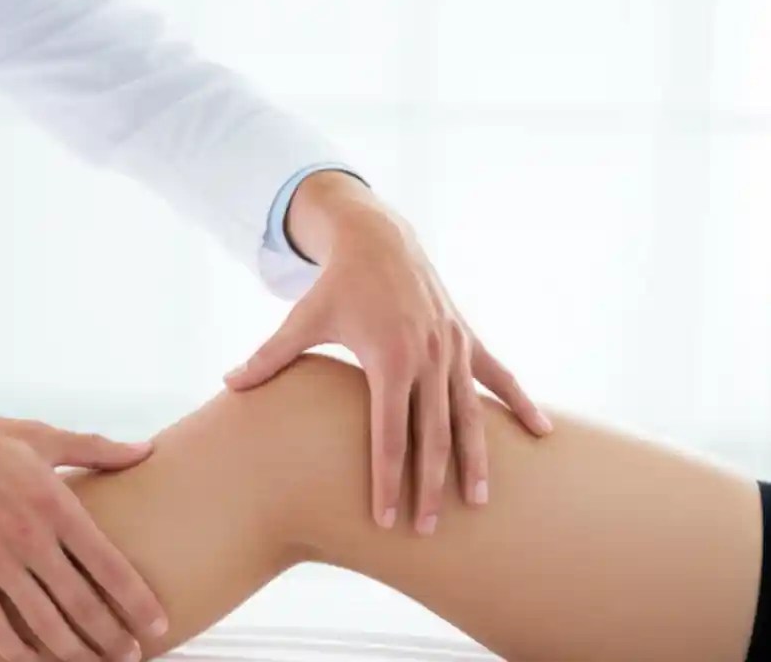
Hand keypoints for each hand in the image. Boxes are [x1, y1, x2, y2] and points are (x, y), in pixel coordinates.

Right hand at [0, 385, 166, 661]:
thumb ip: (97, 449)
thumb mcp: (41, 437)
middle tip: (132, 657)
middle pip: (82, 603)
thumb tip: (145, 450)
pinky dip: (19, 652)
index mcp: (55, 503)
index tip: (156, 624)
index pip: (109, 564)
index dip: (137, 600)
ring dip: (74, 653)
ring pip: (44, 623)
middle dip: (112, 637)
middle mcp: (30, 538)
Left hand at [225, 171, 552, 535]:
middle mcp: (427, 356)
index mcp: (389, 358)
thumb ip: (268, 358)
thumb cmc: (336, 286)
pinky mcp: (467, 338)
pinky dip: (520, 403)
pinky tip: (542, 433)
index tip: (386, 520)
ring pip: (469, 414)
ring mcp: (452, 347)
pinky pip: (498, 376)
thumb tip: (228, 386)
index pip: (390, 434)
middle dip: (430, 486)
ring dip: (476, 459)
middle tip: (427, 530)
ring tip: (480, 501)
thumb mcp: (301, 319)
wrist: (378, 239)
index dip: (388, 480)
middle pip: (432, 435)